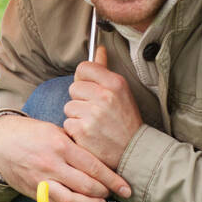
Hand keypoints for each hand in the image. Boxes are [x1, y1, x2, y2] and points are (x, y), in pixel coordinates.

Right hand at [0, 108, 131, 201]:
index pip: (94, 167)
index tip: (126, 188)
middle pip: (86, 186)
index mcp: (61, 146)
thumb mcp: (55, 131)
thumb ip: (75, 145)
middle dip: (104, 193)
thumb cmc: (31, 133)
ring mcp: (42, 180)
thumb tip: (100, 159)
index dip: (113, 180)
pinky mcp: (34, 193)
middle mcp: (52, 164)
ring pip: (73, 201)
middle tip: (111, 193)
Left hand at [63, 44, 143, 167]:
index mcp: (115, 83)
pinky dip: (75, 131)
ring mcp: (92, 114)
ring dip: (77, 116)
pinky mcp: (82, 130)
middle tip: (96, 112)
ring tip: (94, 124)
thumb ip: (105, 71)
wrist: (134, 152)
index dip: (84, 79)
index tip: (90, 89)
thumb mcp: (121, 93)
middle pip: (74, 87)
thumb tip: (99, 50)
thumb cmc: (125, 121)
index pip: (84, 67)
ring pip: (69, 106)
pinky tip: (90, 135)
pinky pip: (67, 123)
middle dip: (81, 100)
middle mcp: (104, 96)